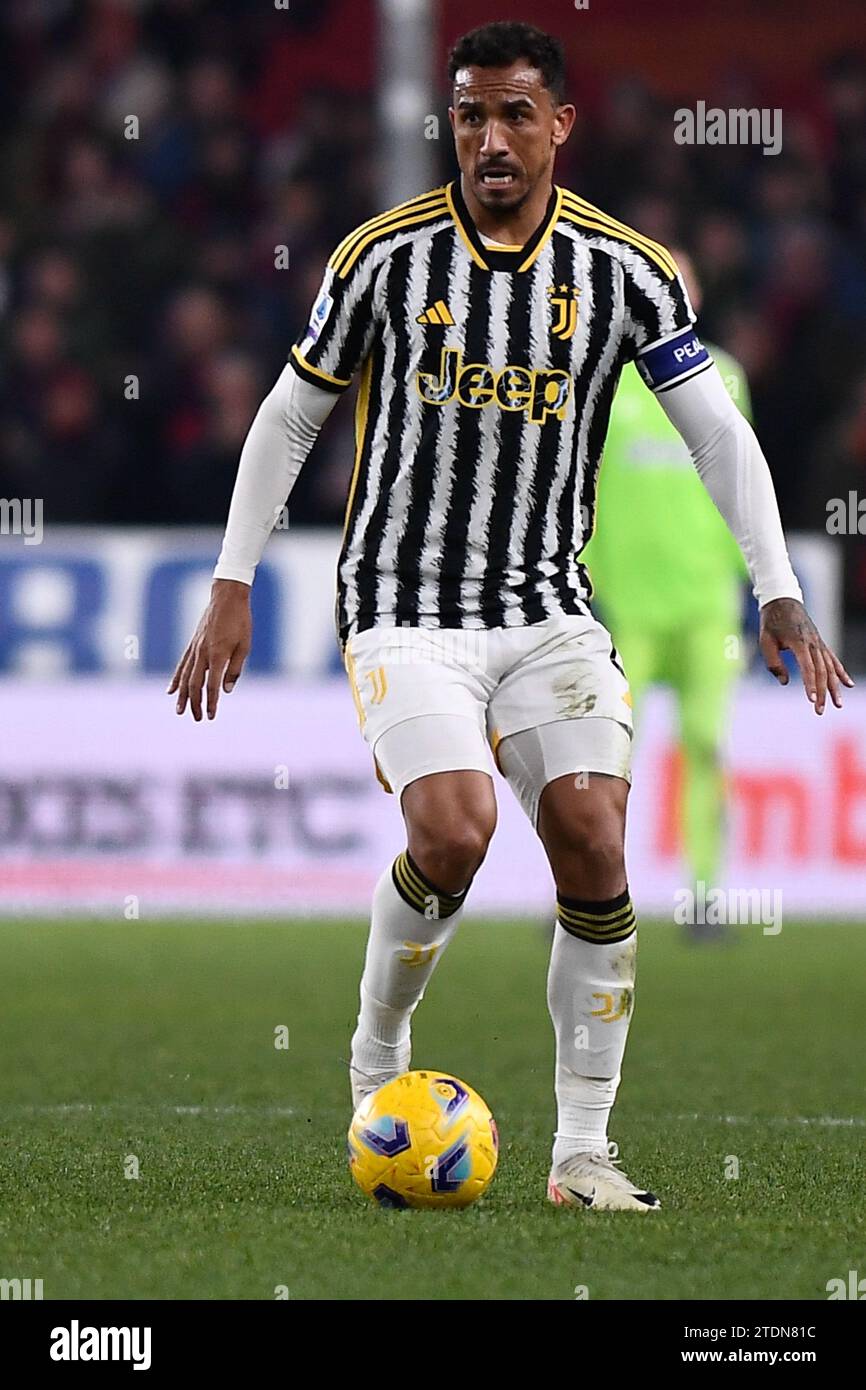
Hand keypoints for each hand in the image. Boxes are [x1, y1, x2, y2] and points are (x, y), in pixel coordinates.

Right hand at [167, 579, 251, 720]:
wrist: (227, 597)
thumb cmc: (240, 621)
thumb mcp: (244, 645)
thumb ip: (235, 669)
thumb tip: (226, 690)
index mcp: (218, 655)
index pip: (212, 685)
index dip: (211, 702)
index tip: (211, 715)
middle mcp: (203, 653)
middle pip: (195, 684)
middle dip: (195, 703)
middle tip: (197, 718)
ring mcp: (195, 648)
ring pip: (185, 676)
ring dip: (182, 696)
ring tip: (180, 711)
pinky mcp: (192, 644)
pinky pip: (182, 665)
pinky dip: (176, 679)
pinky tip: (171, 691)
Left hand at [759, 597, 852, 714]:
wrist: (782, 601)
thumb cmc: (771, 622)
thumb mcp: (765, 641)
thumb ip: (773, 663)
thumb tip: (785, 682)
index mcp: (799, 643)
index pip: (808, 668)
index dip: (810, 684)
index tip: (812, 699)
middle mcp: (813, 644)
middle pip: (821, 672)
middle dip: (822, 693)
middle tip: (820, 711)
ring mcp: (819, 643)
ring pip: (830, 668)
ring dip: (835, 687)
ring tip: (838, 704)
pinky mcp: (820, 643)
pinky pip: (833, 660)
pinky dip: (841, 672)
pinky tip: (848, 685)